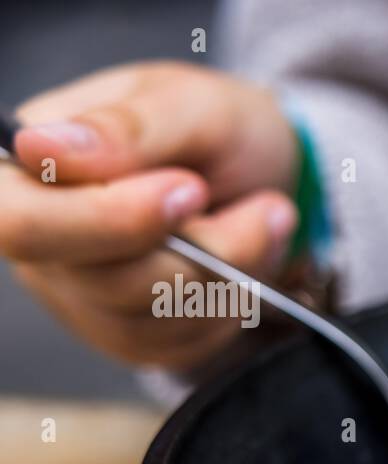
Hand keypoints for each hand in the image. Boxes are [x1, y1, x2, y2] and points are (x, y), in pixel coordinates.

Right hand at [1, 61, 301, 371]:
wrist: (267, 181)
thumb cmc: (218, 131)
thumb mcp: (191, 104)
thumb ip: (124, 127)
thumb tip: (38, 147)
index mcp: (27, 172)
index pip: (19, 222)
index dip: (105, 219)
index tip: (189, 190)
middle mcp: (46, 245)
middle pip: (103, 281)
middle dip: (202, 248)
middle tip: (266, 206)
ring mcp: (88, 299)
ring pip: (157, 317)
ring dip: (235, 271)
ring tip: (268, 216)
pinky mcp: (138, 338)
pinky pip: (188, 340)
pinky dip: (235, 301)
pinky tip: (253, 258)